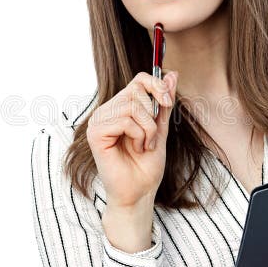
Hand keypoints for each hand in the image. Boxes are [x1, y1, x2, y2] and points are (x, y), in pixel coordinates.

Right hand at [87, 71, 177, 209]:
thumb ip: (163, 103)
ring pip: (132, 106)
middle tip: (151, 136)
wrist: (139, 193)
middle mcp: (106, 111)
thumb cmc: (146, 166)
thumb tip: (172, 74)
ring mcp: (98, 121)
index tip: (168, 102)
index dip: (156, 85)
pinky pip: (125, 120)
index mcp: (119, 108)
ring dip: (148, 128)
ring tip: (145, 145)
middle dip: (153, 114)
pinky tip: (136, 149)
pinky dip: (138, 135)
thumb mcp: (160, 128)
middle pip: (136, 90)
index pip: (138, 80)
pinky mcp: (95, 133)